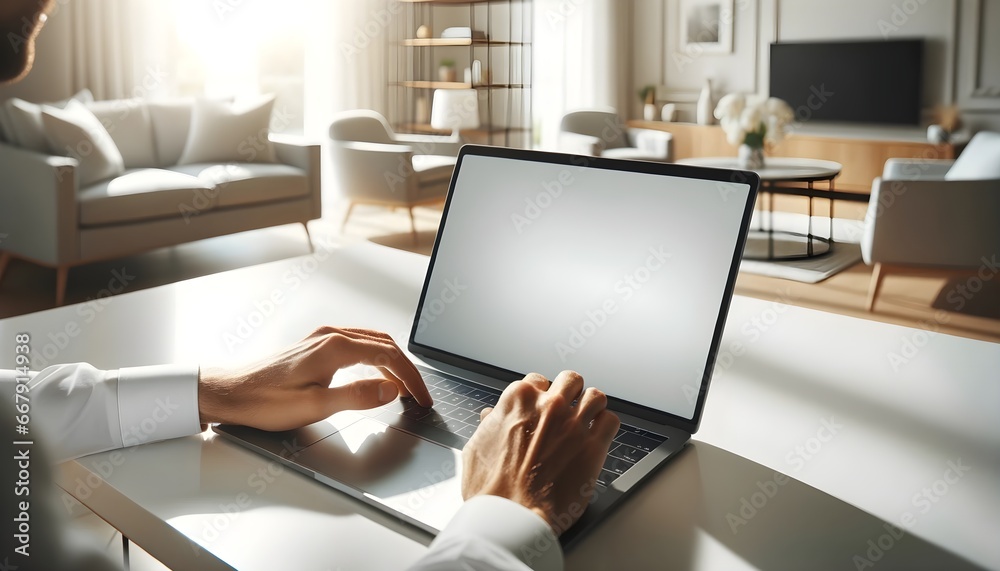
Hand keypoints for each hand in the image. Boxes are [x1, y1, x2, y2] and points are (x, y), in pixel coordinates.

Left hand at [198, 326, 431, 429]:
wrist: (229, 392)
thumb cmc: (265, 402)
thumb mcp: (315, 406)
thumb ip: (357, 396)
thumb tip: (391, 389)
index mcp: (335, 347)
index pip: (389, 357)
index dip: (411, 378)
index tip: (422, 398)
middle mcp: (331, 335)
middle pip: (384, 345)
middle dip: (407, 370)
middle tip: (419, 395)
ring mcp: (322, 337)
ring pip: (372, 342)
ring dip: (393, 362)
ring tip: (404, 386)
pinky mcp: (315, 344)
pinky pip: (358, 344)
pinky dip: (376, 358)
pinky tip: (375, 373)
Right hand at [461, 370, 619, 533]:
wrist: (511, 517)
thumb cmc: (491, 489)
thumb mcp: (477, 448)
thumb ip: (490, 426)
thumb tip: (490, 417)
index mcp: (518, 400)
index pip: (538, 380)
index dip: (541, 395)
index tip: (543, 408)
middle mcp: (548, 406)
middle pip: (570, 380)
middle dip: (570, 393)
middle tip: (569, 409)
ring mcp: (573, 424)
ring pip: (595, 396)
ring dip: (592, 407)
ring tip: (589, 419)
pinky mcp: (593, 446)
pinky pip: (611, 421)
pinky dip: (606, 427)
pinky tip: (599, 436)